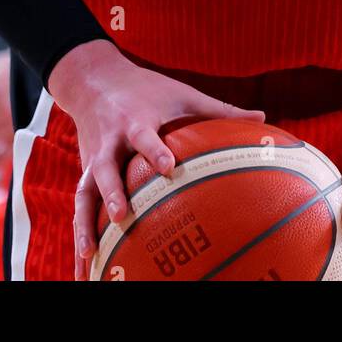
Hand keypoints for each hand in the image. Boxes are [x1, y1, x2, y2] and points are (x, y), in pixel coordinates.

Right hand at [47, 40, 266, 280]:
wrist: (95, 79)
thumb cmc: (148, 89)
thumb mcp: (182, 93)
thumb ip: (219, 108)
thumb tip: (262, 116)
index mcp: (135, 120)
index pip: (144, 136)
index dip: (154, 150)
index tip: (167, 167)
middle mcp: (111, 140)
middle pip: (105, 166)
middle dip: (112, 190)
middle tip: (122, 215)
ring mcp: (94, 157)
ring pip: (85, 191)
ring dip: (85, 222)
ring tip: (89, 253)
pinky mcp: (84, 171)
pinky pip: (79, 203)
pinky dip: (79, 230)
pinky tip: (84, 261)